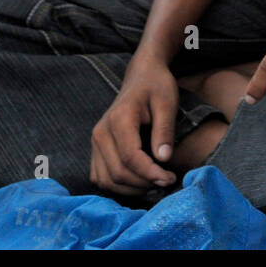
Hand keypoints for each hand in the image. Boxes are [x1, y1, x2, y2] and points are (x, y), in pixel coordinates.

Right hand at [90, 54, 179, 194]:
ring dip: (131, 189)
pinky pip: (101, 177)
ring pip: (107, 180)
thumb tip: (163, 159)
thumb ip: (164, 131)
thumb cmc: (157, 87)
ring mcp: (95, 142)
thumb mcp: (167, 103)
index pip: (131, 157)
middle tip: (167, 181)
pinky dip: (119, 186)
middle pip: (118, 172)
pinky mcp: (96, 149)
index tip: (170, 178)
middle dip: (144, 183)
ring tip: (155, 183)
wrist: (142, 77)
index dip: (150, 174)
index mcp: (119, 119)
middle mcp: (101, 133)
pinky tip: (140, 182)